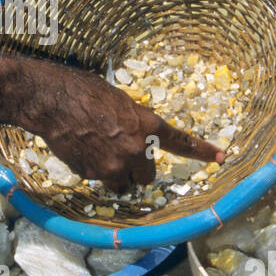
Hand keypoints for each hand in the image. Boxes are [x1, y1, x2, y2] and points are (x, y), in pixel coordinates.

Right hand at [22, 65, 223, 190]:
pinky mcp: (95, 175)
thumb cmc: (84, 93)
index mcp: (147, 126)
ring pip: (121, 182)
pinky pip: (99, 179)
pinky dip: (92, 170)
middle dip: (135, 169)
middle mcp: (137, 150)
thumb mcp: (119, 103)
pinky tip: (80, 150)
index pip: (182, 142)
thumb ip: (133, 124)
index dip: (202, 151)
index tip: (221, 157)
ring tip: (95, 151)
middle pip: (147, 176)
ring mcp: (116, 166)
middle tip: (118, 154)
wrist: (54, 102)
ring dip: (114, 174)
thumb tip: (133, 137)